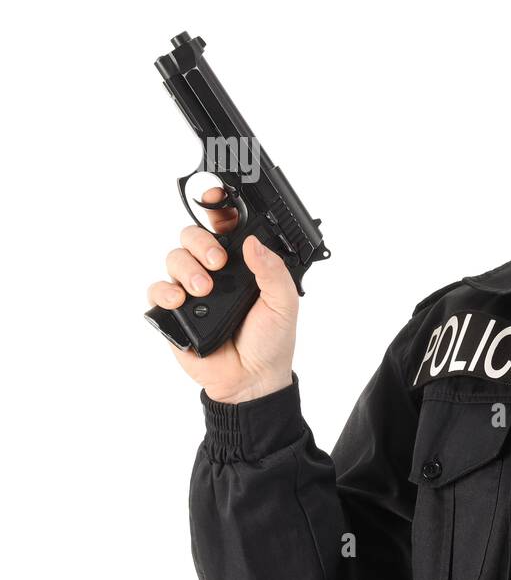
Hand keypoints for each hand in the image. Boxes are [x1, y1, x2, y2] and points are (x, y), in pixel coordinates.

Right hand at [146, 186, 299, 402]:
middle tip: (217, 262)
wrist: (251, 380)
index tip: (216, 199)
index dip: (217, 209)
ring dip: (187, 268)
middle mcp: (214, 272)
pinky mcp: (173, 311)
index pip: (225, 226)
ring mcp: (191, 290)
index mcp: (243, 264)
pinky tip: (181, 301)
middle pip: (193, 236)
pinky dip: (164, 291)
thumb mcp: (285, 303)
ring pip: (174, 258)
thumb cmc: (271, 341)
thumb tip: (253, 243)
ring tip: (204, 290)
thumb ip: (273, 270)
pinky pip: (156, 290)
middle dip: (202, 242)